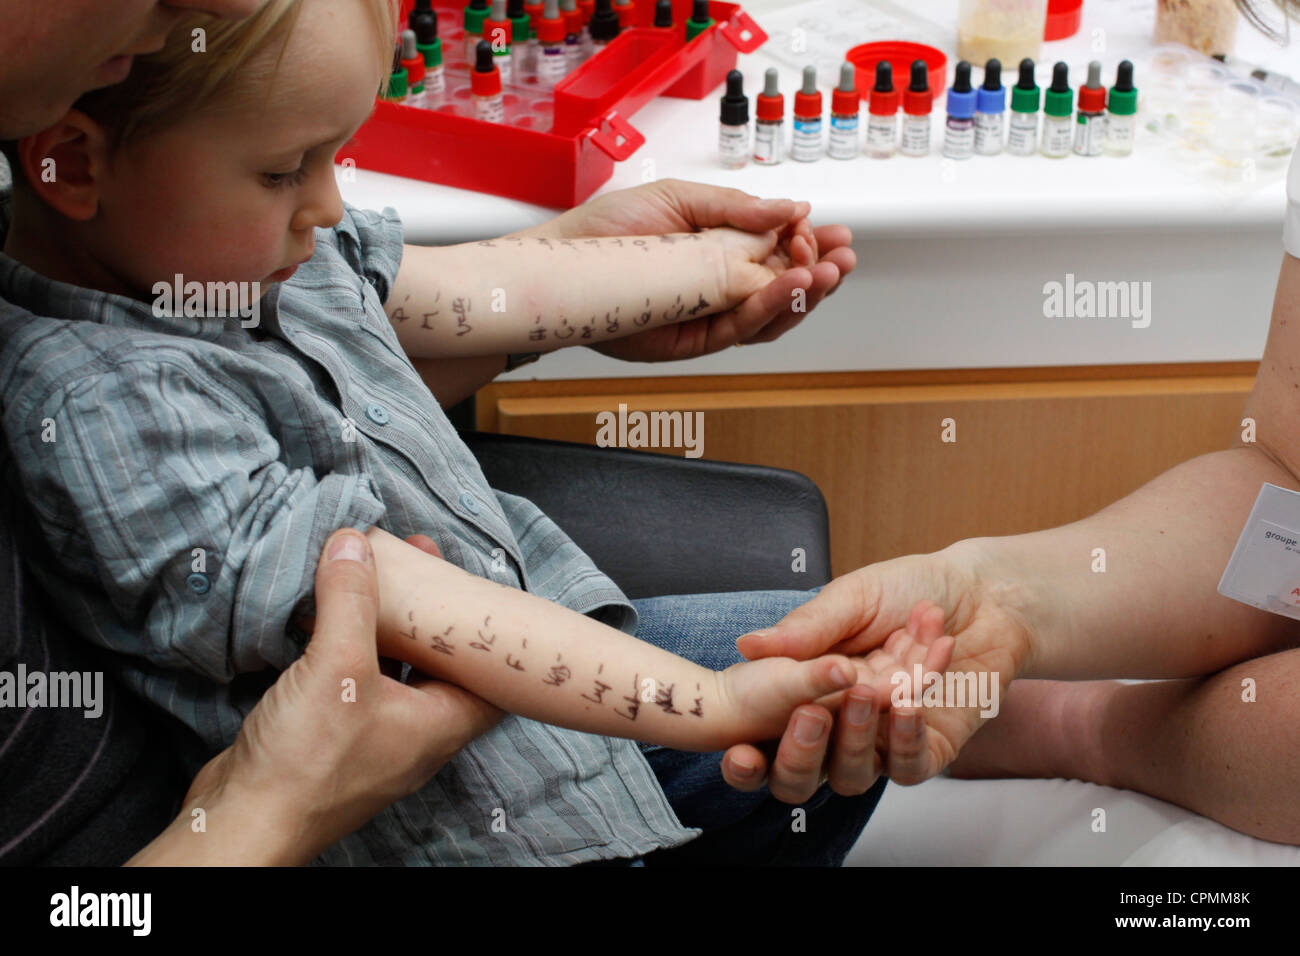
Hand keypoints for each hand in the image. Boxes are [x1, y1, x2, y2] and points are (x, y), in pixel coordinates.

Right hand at [131, 529, 502, 864]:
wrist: (242, 820)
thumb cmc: (306, 760)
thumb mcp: (338, 664)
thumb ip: (351, 600)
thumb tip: (355, 540)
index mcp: (440, 724)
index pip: (492, 675)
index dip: (488, 630)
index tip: (474, 586)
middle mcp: (416, 735)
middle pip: (440, 664)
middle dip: (431, 615)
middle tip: (421, 566)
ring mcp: (375, 740)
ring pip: (395, 672)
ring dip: (388, 629)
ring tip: (377, 579)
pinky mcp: (334, 741)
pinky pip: (356, 685)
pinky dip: (351, 650)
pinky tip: (330, 620)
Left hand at [523, 179, 854, 361]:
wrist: (564, 261)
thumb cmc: (611, 229)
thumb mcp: (681, 199)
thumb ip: (735, 208)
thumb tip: (791, 208)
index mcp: (725, 248)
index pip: (781, 252)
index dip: (811, 246)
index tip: (830, 231)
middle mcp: (722, 284)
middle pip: (785, 288)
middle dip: (820, 272)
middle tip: (841, 257)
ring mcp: (710, 314)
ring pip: (771, 315)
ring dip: (802, 295)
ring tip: (822, 274)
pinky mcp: (692, 340)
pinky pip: (739, 331)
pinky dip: (766, 311)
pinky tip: (785, 289)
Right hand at [722, 545, 1034, 800]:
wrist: (981, 591)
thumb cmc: (910, 588)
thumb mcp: (851, 598)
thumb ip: (806, 628)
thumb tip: (748, 646)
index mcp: (811, 689)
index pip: (768, 738)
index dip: (747, 759)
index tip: (739, 754)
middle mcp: (841, 723)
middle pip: (804, 773)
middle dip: (800, 753)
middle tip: (809, 712)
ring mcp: (884, 740)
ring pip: (853, 775)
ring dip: (855, 739)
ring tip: (866, 691)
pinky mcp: (930, 746)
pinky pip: (907, 768)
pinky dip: (903, 741)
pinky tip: (908, 704)